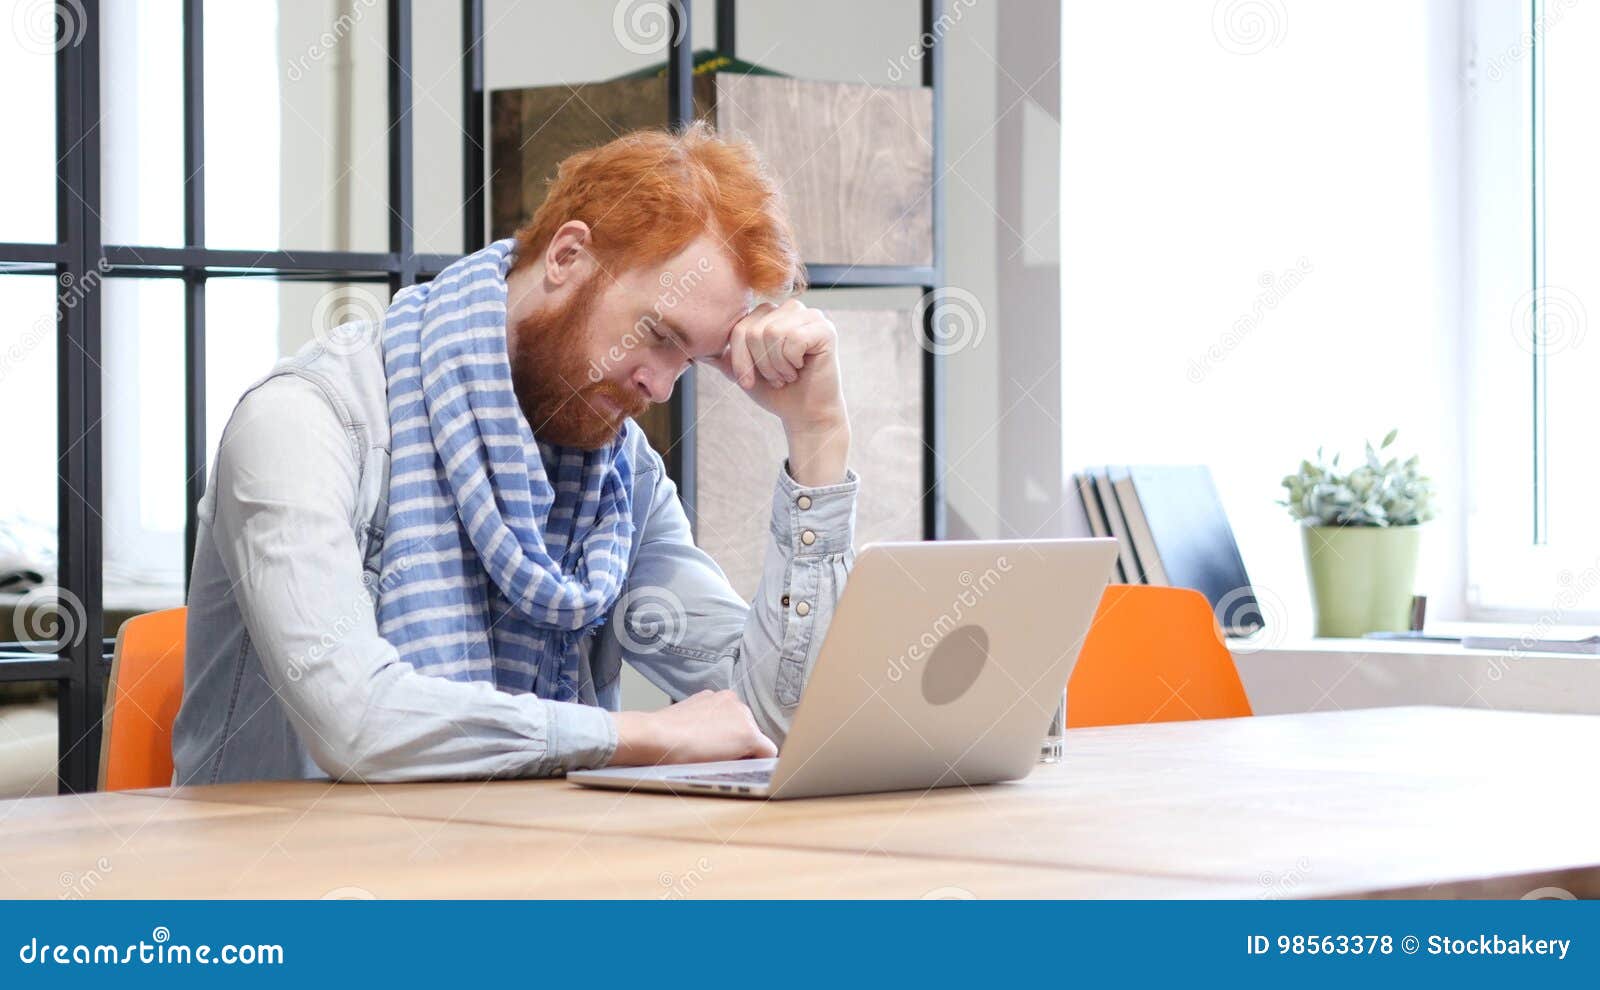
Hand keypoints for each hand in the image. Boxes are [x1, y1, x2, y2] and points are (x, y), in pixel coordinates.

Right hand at [608, 690, 777, 766]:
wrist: (658, 736)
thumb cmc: (664, 734)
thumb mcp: (687, 720)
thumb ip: (705, 723)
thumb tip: (708, 737)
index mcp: (717, 697)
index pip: (735, 722)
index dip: (729, 740)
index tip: (718, 750)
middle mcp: (733, 701)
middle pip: (748, 730)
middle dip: (737, 745)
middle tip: (717, 758)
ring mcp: (743, 716)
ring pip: (755, 741)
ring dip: (744, 752)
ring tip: (721, 763)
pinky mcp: (749, 734)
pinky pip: (767, 752)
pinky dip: (759, 762)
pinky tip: (741, 768)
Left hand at [709, 299, 850, 485]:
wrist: (805, 415)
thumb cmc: (776, 393)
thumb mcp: (742, 372)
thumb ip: (723, 357)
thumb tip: (692, 347)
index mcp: (770, 314)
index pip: (740, 327)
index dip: (740, 359)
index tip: (749, 381)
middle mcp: (791, 309)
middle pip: (755, 330)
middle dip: (760, 364)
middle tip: (776, 378)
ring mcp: (810, 316)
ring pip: (773, 333)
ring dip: (776, 365)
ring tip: (787, 375)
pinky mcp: (825, 329)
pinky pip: (794, 339)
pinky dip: (791, 362)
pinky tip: (801, 369)